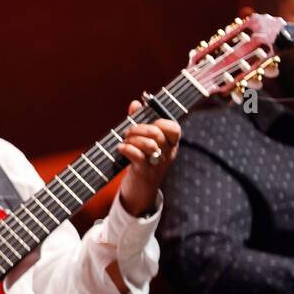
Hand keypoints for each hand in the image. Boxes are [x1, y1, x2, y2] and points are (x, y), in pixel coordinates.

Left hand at [116, 100, 180, 216]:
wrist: (140, 190)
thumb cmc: (141, 161)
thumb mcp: (143, 140)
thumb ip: (140, 120)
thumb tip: (135, 103)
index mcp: (171, 144)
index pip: (174, 128)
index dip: (159, 122)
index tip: (147, 123)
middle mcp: (167, 153)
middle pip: (157, 133)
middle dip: (139, 128)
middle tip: (128, 132)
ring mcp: (157, 163)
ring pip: (148, 144)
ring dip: (132, 139)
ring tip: (124, 141)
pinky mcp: (144, 172)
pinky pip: (138, 156)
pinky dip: (126, 148)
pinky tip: (120, 148)